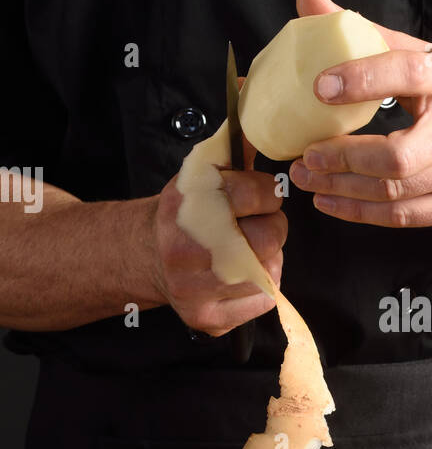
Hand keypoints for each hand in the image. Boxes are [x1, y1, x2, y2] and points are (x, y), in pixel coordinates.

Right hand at [148, 167, 286, 336]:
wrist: (143, 255)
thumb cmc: (182, 213)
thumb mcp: (200, 175)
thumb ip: (234, 156)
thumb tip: (266, 130)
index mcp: (189, 203)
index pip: (258, 193)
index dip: (267, 193)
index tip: (260, 197)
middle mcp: (188, 247)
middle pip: (271, 237)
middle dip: (272, 226)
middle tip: (255, 226)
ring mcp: (195, 288)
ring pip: (270, 270)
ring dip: (267, 258)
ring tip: (245, 251)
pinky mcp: (206, 318)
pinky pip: (263, 300)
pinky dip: (260, 287)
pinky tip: (239, 276)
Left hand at [288, 0, 431, 226]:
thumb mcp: (427, 53)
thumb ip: (366, 32)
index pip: (408, 74)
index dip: (362, 80)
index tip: (320, 87)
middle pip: (398, 156)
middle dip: (344, 159)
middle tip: (305, 156)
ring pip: (396, 192)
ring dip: (343, 188)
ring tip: (306, 179)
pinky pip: (405, 217)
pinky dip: (362, 212)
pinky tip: (331, 201)